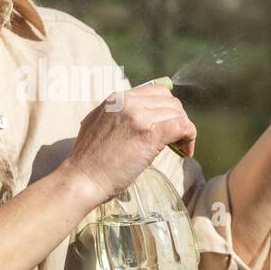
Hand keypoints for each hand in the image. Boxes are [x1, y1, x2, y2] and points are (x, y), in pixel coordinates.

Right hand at [61, 82, 196, 204]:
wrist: (82, 179)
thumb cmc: (88, 161)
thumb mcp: (98, 124)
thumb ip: (119, 115)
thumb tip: (143, 118)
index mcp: (116, 98)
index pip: (155, 91)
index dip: (165, 108)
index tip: (167, 125)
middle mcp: (128, 101)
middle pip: (169, 100)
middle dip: (177, 118)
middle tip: (176, 139)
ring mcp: (138, 115)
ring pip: (177, 113)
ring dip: (183, 129)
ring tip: (179, 147)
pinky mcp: (149, 133)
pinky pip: (182, 126)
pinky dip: (189, 137)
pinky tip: (184, 150)